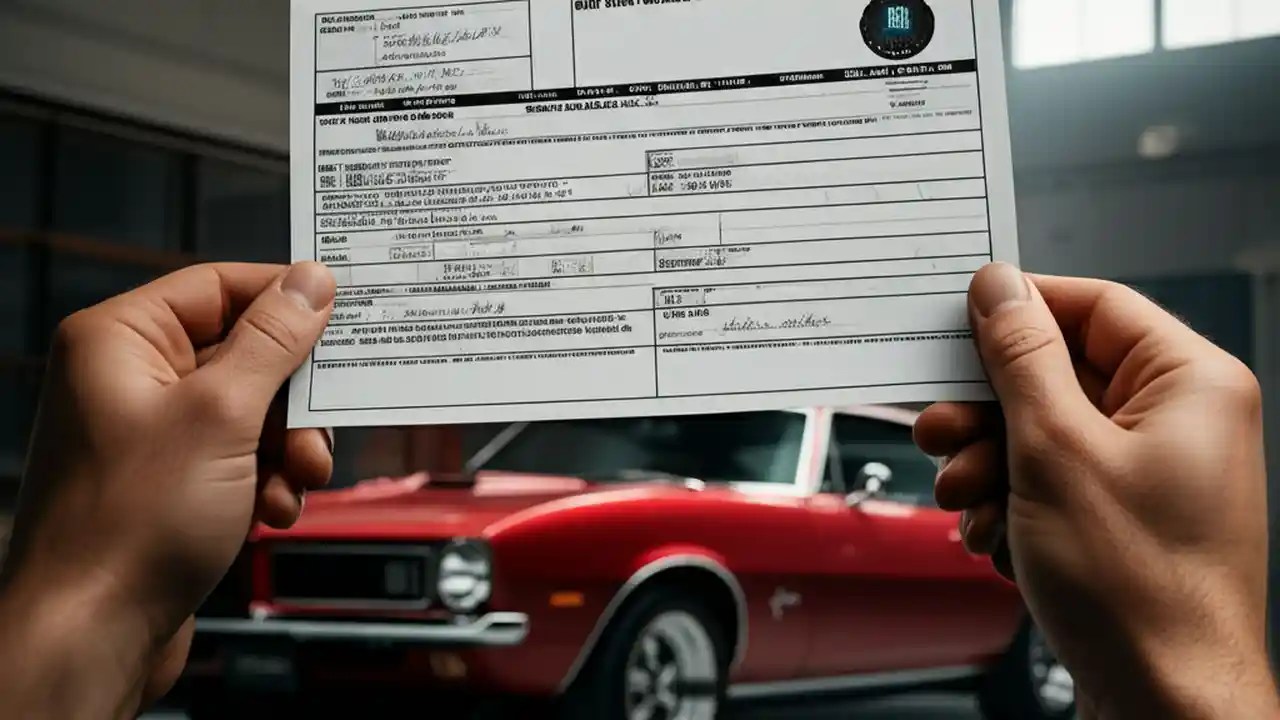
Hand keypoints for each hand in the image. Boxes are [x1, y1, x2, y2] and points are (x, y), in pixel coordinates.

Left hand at [0, 262, 335, 718]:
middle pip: (245, 354)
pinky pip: (239, 457)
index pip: (219, 286)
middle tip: (317, 431)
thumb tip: (311, 282)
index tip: (342, 316)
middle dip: (292, 401)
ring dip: (286, 449)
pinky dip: (266, 481)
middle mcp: (130, 378)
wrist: (93, 633)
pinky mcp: (170, 481)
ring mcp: (150, 432)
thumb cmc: (130, 524)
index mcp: (121, 340)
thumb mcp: (222, 416)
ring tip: (292, 482)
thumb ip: (273, 342)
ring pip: (252, 411)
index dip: (284, 299)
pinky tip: (269, 512)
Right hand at [915, 263, 1275, 718]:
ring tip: (968, 497)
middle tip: (941, 428)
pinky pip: (1053, 481)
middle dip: (989, 410)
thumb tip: (998, 288)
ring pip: (1046, 433)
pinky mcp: (1126, 518)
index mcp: (1190, 384)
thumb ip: (1019, 357)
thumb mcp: (1055, 449)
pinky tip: (996, 535)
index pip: (1094, 306)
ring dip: (991, 463)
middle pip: (1059, 375)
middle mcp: (1179, 422)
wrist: (1164, 702)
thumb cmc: (1140, 588)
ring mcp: (1154, 473)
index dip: (1019, 309)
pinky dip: (1013, 502)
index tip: (958, 321)